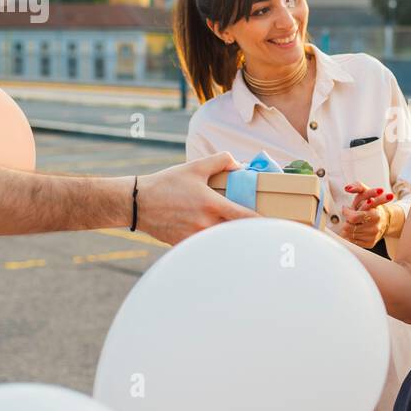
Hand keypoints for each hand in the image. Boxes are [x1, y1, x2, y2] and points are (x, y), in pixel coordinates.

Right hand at [135, 152, 257, 244]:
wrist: (137, 203)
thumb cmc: (166, 184)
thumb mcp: (194, 167)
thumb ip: (220, 161)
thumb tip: (239, 165)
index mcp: (212, 204)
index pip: (245, 217)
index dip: (262, 223)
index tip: (274, 226)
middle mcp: (206, 224)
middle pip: (236, 234)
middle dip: (248, 233)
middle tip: (259, 234)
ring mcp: (195, 237)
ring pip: (221, 243)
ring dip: (231, 240)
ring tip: (239, 238)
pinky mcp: (185, 245)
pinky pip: (205, 248)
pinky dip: (213, 246)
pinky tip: (216, 245)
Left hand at [339, 181, 393, 248]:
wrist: (385, 219)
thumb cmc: (373, 205)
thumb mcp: (367, 192)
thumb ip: (357, 186)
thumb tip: (348, 188)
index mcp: (375, 214)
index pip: (353, 217)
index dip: (347, 212)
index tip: (347, 208)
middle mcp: (375, 227)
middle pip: (348, 227)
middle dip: (347, 220)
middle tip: (352, 216)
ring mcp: (373, 237)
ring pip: (348, 234)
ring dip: (349, 227)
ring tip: (356, 222)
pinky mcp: (370, 244)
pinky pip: (352, 241)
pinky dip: (352, 234)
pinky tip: (358, 229)